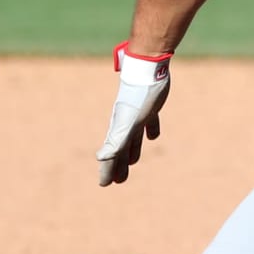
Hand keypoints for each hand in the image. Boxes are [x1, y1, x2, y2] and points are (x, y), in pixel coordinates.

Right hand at [96, 43, 170, 185]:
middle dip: (119, 166)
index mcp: (119, 130)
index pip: (111, 156)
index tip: (104, 185)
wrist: (147, 68)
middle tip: (118, 181)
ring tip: (132, 163)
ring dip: (132, 152)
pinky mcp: (151, 107)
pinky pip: (149, 124)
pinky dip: (150, 132)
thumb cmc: (138, 97)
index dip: (107, 171)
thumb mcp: (128, 123)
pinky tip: (153, 136)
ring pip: (133, 139)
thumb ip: (115, 141)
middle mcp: (126, 124)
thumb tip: (100, 158)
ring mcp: (138, 116)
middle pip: (121, 150)